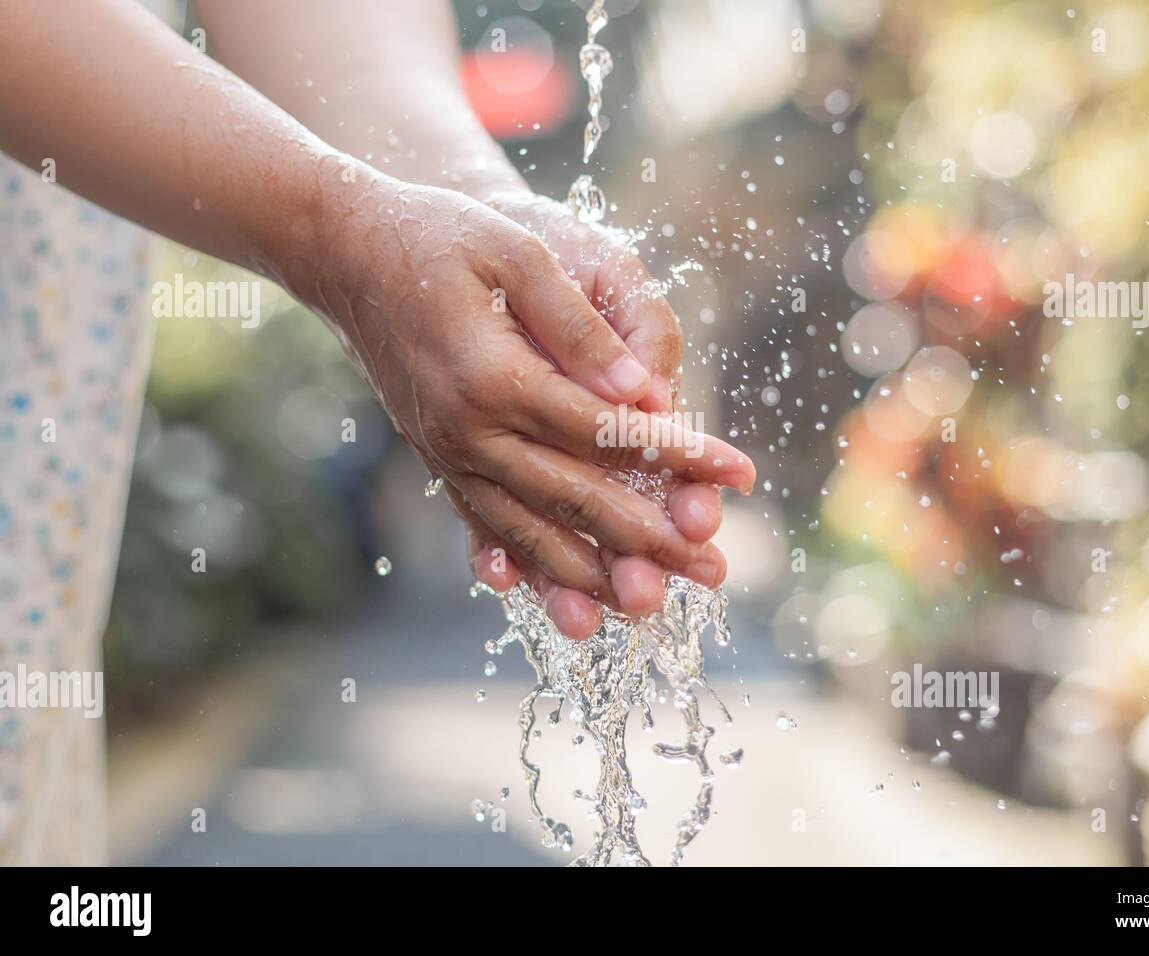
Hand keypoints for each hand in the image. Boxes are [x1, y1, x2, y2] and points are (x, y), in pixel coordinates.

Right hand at [287, 170, 752, 629]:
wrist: (347, 252)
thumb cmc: (441, 237)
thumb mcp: (517, 256)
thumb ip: (579, 327)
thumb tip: (641, 392)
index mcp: (494, 378)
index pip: (606, 432)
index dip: (678, 456)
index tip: (740, 473)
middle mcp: (468, 432)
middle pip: (575, 499)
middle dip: (651, 538)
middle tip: (714, 570)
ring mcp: (448, 454)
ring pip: (529, 531)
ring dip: (593, 574)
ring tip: (647, 607)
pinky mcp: (438, 460)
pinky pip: (484, 527)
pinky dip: (525, 568)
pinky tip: (554, 606)